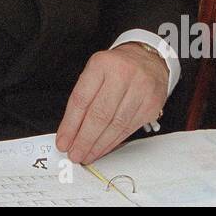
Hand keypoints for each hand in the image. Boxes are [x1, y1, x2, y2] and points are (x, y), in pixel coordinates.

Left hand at [55, 44, 167, 164]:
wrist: (148, 60)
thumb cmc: (117, 68)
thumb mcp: (95, 72)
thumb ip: (83, 97)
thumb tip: (71, 130)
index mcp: (102, 64)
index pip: (81, 99)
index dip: (70, 124)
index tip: (63, 140)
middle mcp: (122, 75)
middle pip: (99, 115)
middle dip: (84, 139)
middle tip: (75, 153)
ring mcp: (140, 89)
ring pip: (115, 125)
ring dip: (98, 145)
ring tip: (86, 154)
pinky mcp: (151, 104)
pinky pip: (129, 129)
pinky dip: (114, 142)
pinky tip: (103, 147)